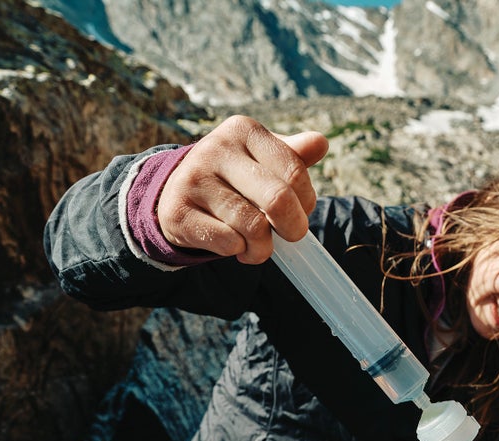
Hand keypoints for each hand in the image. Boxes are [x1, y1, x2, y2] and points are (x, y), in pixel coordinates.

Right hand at [157, 115, 328, 263]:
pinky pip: (229, 243)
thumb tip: (320, 143)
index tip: (300, 209)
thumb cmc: (235, 179)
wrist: (178, 194)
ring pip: (254, 227)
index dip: (306, 201)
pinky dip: (239, 251)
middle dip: (294, 227)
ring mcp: (193, 180)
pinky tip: (234, 245)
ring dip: (264, 247)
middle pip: (278, 199)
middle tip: (291, 234)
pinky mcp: (178, 212)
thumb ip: (294, 155)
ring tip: (258, 245)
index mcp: (243, 130)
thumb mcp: (263, 160)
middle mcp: (215, 149)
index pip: (295, 172)